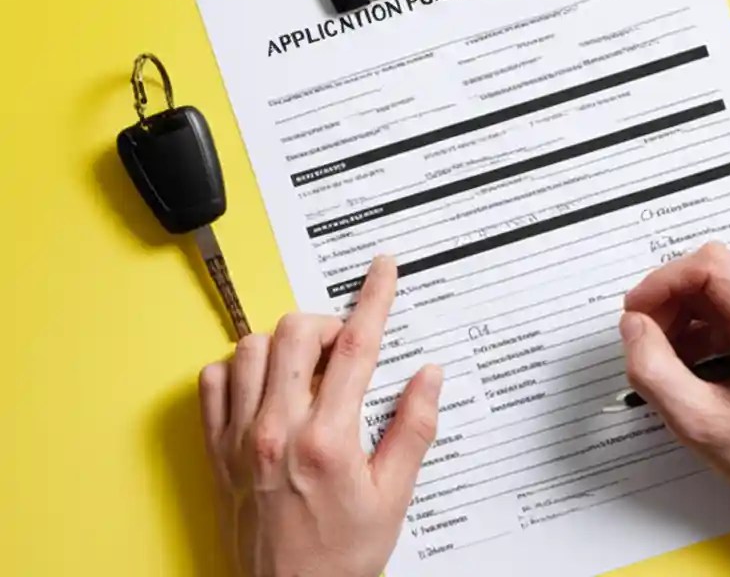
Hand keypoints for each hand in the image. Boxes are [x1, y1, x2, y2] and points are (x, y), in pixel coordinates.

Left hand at [198, 256, 442, 576]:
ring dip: (281, 344)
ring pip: (248, 348)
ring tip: (305, 366)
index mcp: (328, 440)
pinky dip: (236, 369)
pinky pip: (211, 383)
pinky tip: (263, 385)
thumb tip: (429, 377)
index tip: (382, 270)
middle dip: (326, 323)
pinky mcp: (216, 452)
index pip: (356, 347)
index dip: (374, 298)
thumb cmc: (340, 557)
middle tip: (345, 344)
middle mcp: (277, 431)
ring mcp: (240, 439)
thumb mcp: (394, 496)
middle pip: (295, 333)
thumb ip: (414, 428)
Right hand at [621, 244, 729, 575]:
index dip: (662, 283)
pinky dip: (699, 324)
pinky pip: (727, 300)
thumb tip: (632, 323)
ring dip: (682, 316)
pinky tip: (693, 362)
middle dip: (668, 304)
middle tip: (649, 348)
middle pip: (710, 273)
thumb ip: (653, 369)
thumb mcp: (695, 421)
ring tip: (671, 361)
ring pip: (714, 285)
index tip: (635, 317)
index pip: (710, 266)